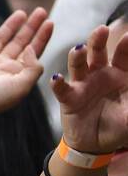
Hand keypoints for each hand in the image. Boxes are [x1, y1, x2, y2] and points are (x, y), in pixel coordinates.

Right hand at [0, 8, 52, 118]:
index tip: (50, 22)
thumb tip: (30, 48)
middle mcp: (0, 66)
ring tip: (22, 13)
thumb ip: (33, 67)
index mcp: (14, 73)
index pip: (32, 52)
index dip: (42, 37)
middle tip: (41, 11)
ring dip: (11, 25)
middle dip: (30, 27)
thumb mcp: (23, 86)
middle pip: (19, 42)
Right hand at [54, 25, 127, 152]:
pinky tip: (56, 78)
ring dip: (77, 56)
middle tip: (101, 30)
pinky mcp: (69, 98)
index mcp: (121, 74)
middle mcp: (101, 74)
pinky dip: (58, 83)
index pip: (124, 55)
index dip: (126, 45)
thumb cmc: (118, 126)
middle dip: (98, 41)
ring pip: (79, 65)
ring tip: (78, 49)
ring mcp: (83, 84)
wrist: (96, 145)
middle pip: (98, 53)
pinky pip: (62, 89)